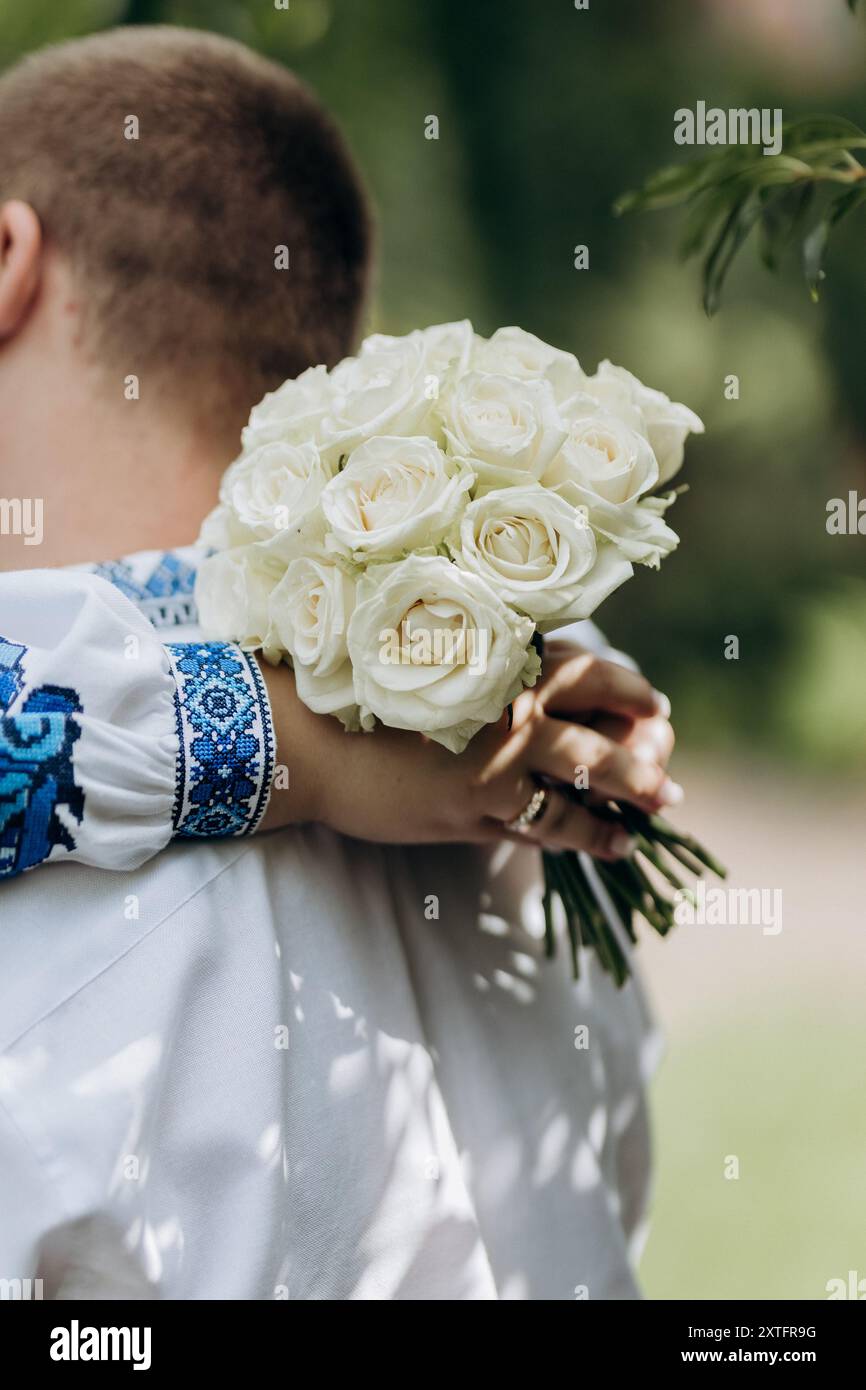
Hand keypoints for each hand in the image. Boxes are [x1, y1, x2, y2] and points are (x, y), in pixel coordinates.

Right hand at [258, 642, 679, 858]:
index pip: (596, 676)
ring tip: (649, 822)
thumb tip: (546, 687)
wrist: (302, 735)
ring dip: (626, 808)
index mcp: (506, 661)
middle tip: (665, 783)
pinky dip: (582, 837)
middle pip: (605, 737)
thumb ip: (494, 672)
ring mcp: (496, 765)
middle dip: (647, 761)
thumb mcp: (436, 661)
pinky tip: (608, 845)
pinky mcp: (474, 812)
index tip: (655, 709)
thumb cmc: (362, 688)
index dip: (635, 696)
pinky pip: (544, 827)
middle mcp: (512, 710)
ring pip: (584, 790)